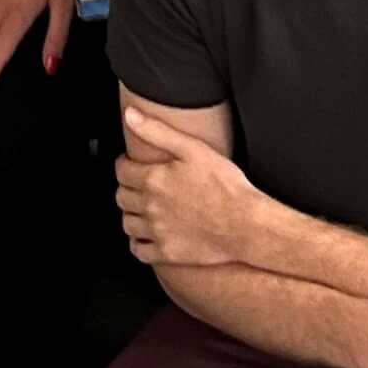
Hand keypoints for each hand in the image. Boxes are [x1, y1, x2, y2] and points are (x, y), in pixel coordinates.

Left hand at [114, 99, 275, 274]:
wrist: (245, 224)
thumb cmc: (225, 186)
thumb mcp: (193, 148)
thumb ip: (157, 131)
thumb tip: (130, 115)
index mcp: (153, 179)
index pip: (122, 171)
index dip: (125, 164)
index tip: (132, 164)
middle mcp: (150, 206)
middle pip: (122, 197)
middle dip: (127, 188)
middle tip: (138, 185)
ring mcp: (158, 232)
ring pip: (128, 223)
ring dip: (131, 214)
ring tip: (142, 208)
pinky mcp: (167, 253)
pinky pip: (139, 250)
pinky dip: (138, 242)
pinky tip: (147, 235)